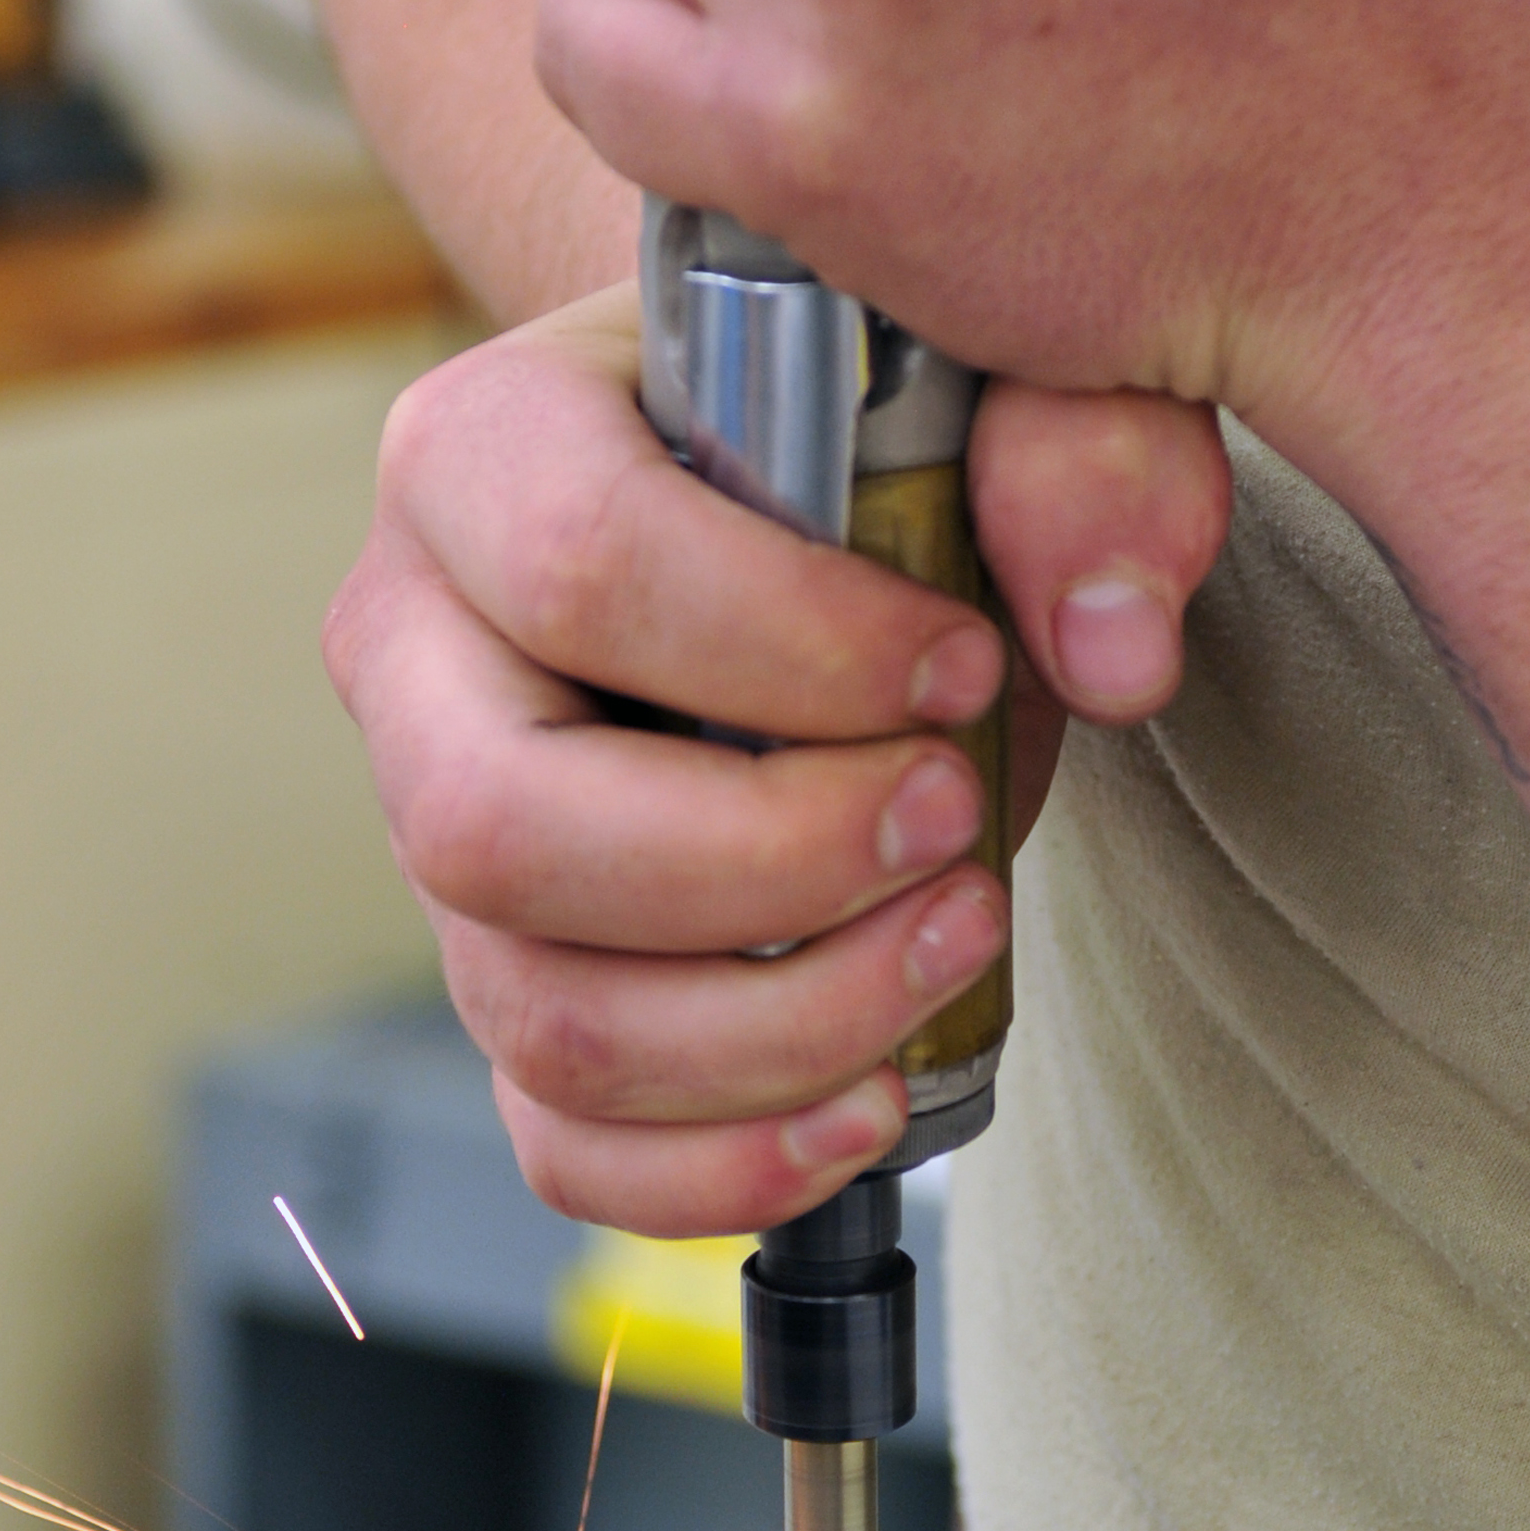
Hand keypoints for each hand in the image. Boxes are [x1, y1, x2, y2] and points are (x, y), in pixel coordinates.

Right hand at [325, 286, 1229, 1231]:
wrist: (799, 492)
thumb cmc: (865, 430)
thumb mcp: (985, 365)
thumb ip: (1074, 448)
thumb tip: (1114, 640)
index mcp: (481, 452)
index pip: (581, 566)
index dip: (792, 646)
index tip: (964, 664)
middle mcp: (415, 658)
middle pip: (502, 829)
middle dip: (768, 862)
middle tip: (950, 822)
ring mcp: (436, 844)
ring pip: (542, 1014)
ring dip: (779, 1026)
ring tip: (954, 940)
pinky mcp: (511, 984)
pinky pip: (560, 1139)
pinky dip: (721, 1165)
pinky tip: (869, 1103)